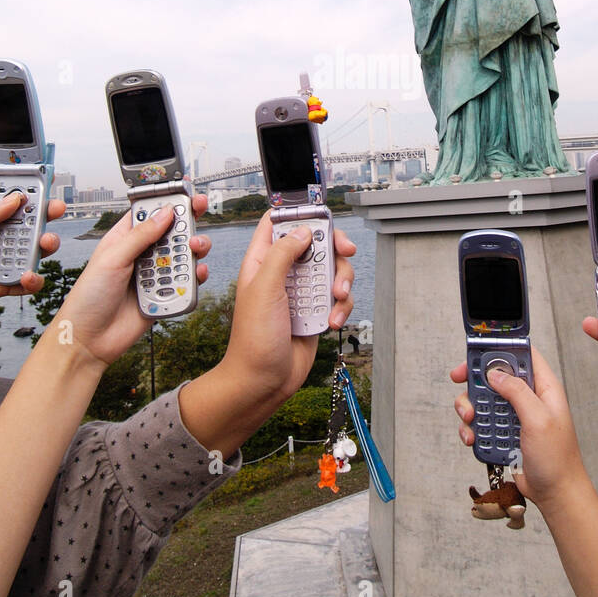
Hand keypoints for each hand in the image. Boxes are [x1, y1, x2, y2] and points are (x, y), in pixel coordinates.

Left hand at [0, 195, 66, 323]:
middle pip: (28, 224)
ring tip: (44, 243)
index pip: (9, 201)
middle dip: (44, 215)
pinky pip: (25, 283)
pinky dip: (32, 280)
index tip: (45, 180)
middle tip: (54, 210)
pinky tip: (27, 275)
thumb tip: (13, 200)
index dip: (27, 190)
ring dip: (44, 246)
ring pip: (32, 252)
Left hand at [56, 196, 210, 365]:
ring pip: (183, 256)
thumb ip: (141, 235)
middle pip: (173, 233)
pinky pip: (187, 282)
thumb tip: (165, 213)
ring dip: (193, 250)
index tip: (185, 195)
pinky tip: (195, 273)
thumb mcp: (112, 258)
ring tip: (195, 249)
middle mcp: (142, 255)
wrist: (90, 339)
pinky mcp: (164, 295)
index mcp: (125, 239)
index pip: (150, 214)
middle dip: (187, 223)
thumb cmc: (89, 298)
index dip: (168, 203)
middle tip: (198, 214)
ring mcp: (154, 275)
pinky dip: (195, 277)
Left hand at [223, 212, 355, 410]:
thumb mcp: (264, 288)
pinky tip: (330, 321)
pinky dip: (340, 307)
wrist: (263, 381)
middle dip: (333, 248)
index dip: (298, 215)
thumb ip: (282, 254)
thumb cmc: (253, 340)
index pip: (278, 224)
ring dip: (341, 282)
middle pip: (316, 243)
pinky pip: (338, 299)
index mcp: (262, 261)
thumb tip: (302, 230)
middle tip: (345, 252)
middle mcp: (283, 273)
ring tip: (335, 298)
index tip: (319, 217)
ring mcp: (301, 292)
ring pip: (332, 271)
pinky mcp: (316, 311)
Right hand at [451, 348, 589, 511]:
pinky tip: (474, 437)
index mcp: (543, 387)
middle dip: (476, 380)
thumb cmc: (558, 460)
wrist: (555, 493)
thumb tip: (495, 373)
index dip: (500, 348)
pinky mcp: (504, 432)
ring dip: (472, 407)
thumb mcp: (539, 419)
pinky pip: (482, 422)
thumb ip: (518, 392)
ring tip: (471, 419)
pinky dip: (473, 428)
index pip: (522, 354)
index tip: (478, 352)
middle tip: (463, 384)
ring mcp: (515, 415)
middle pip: (495, 374)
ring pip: (484, 399)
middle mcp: (528, 398)